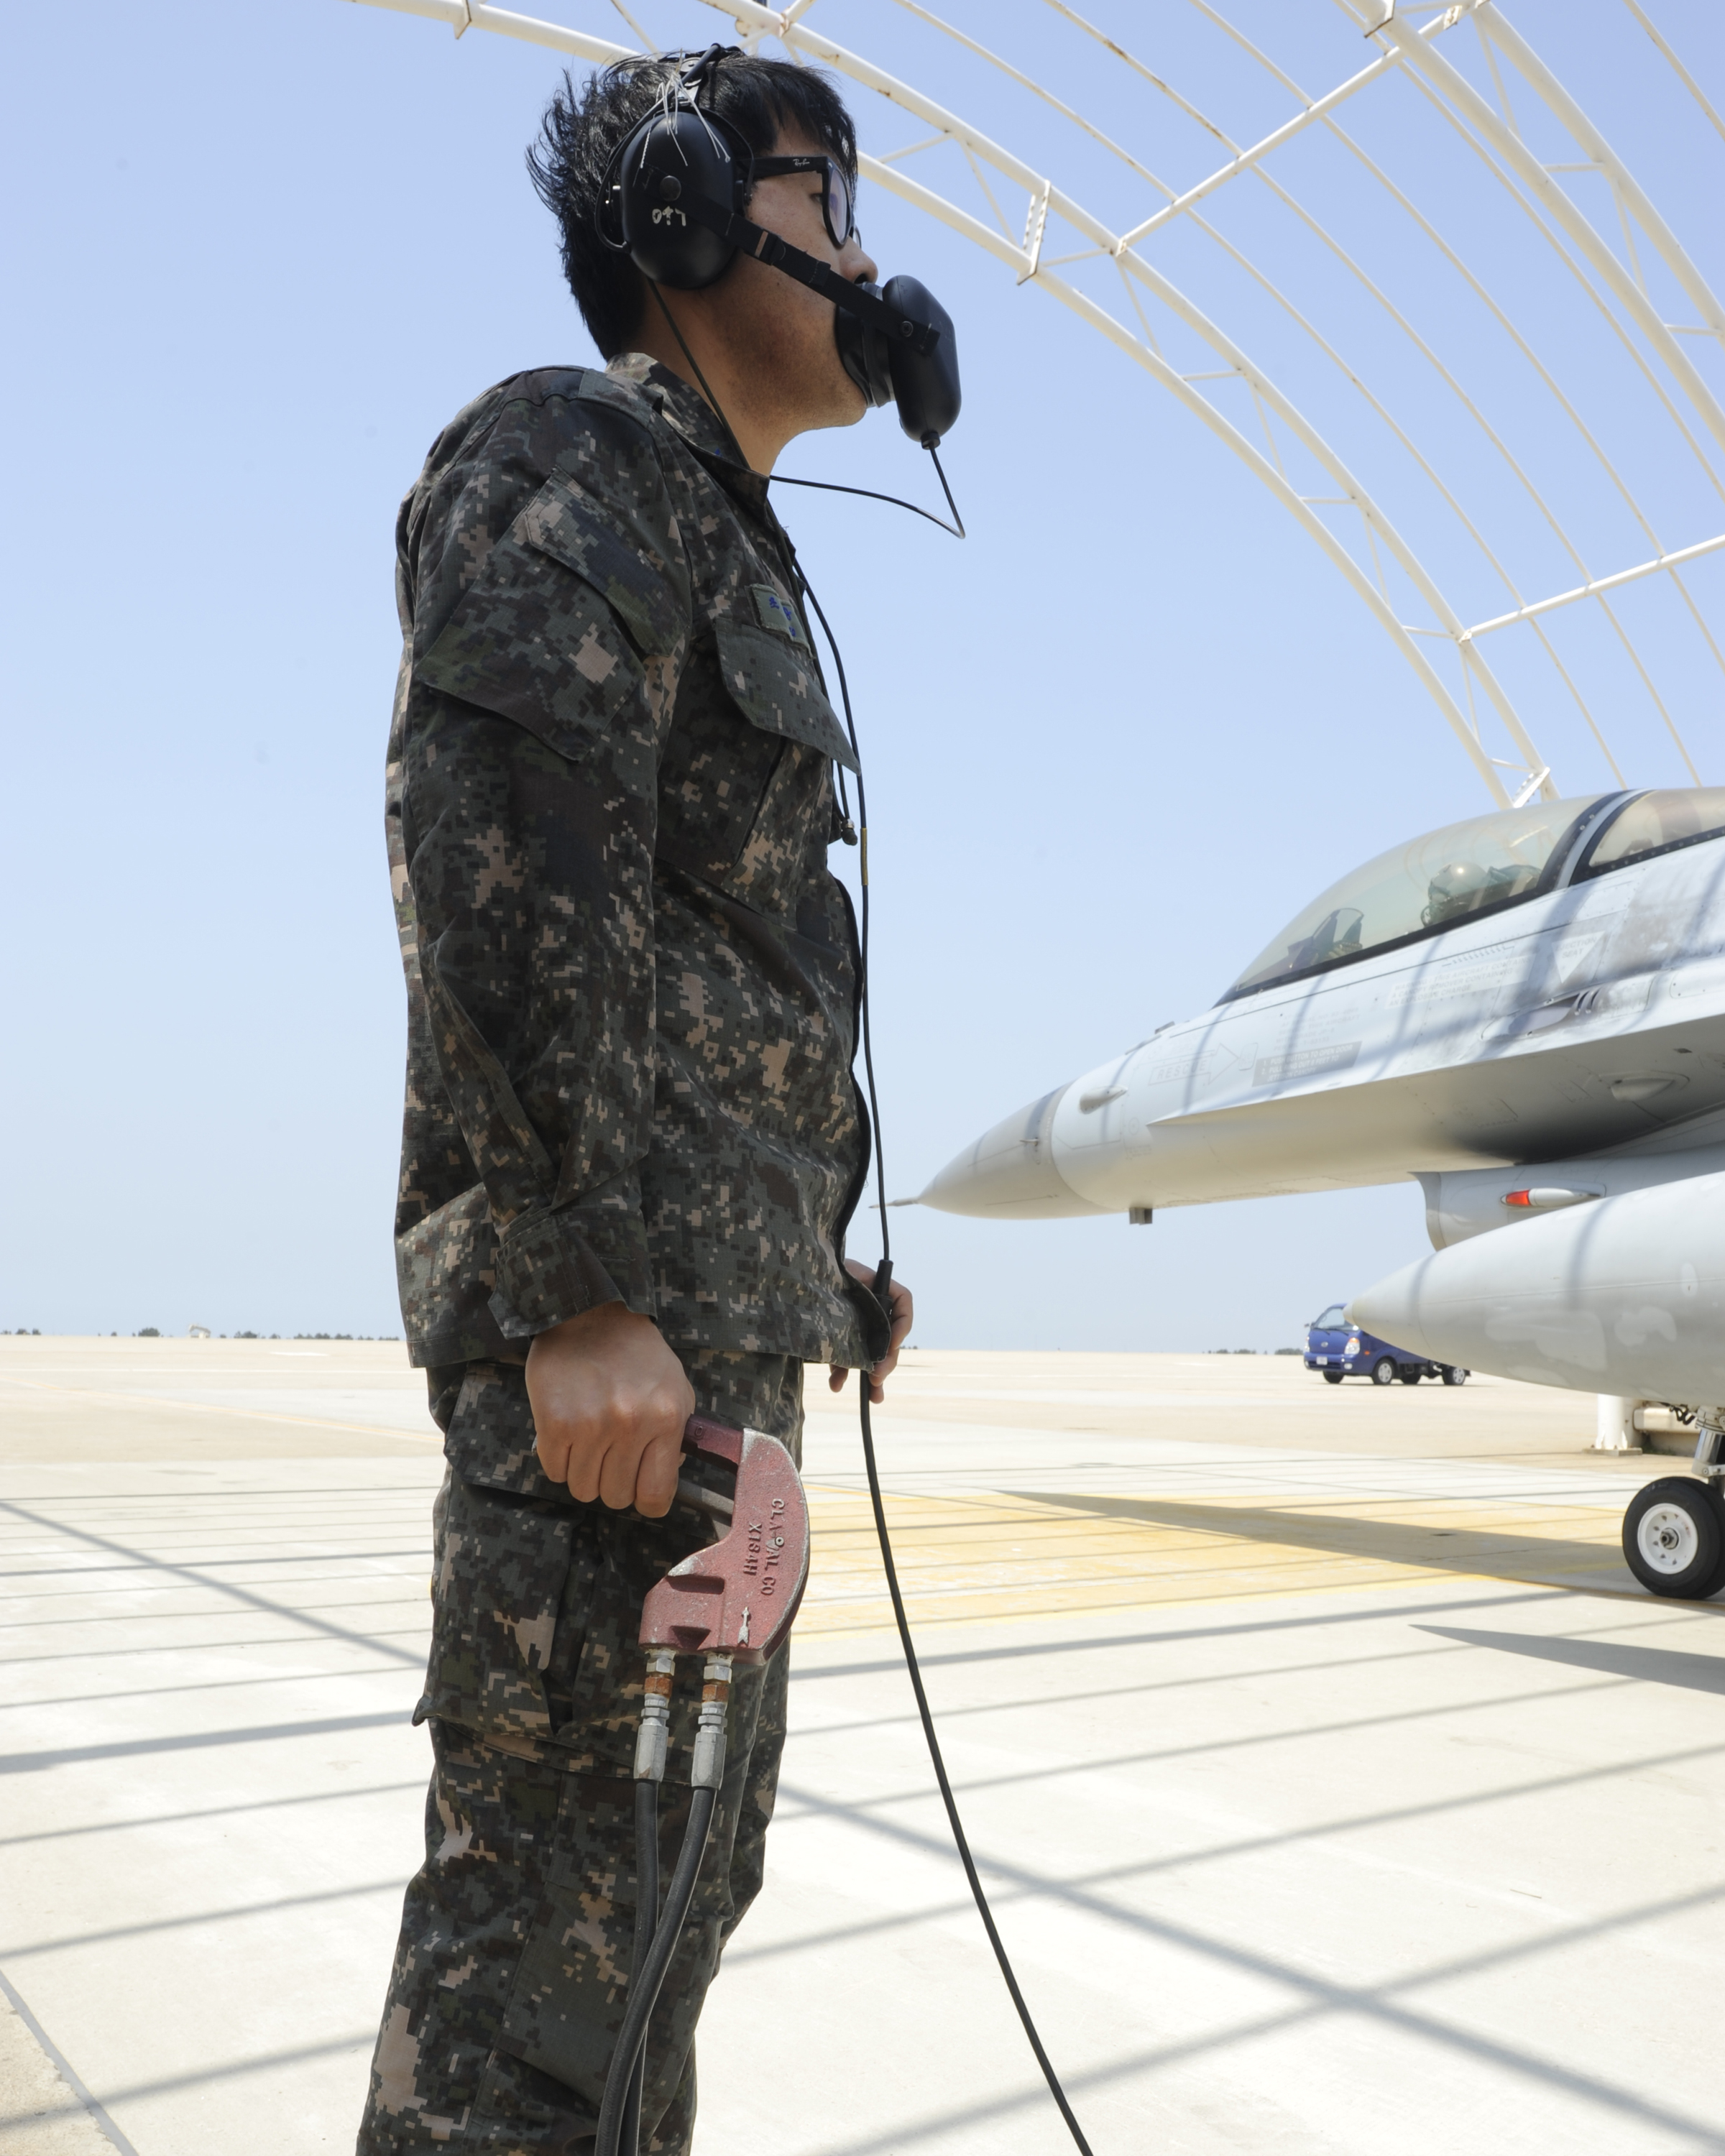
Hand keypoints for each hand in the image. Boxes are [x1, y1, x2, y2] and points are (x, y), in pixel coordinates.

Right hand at [526, 1302, 694, 1517]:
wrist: (590, 1314)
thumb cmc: (637, 1354)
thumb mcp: (676, 1389)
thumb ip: (675, 1437)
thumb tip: (662, 1480)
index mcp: (666, 1418)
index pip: (657, 1495)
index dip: (647, 1502)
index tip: (640, 1492)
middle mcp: (630, 1425)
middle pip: (616, 1497)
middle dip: (614, 1483)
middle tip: (611, 1456)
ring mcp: (590, 1425)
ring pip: (583, 1489)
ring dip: (585, 1473)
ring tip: (589, 1443)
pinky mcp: (554, 1421)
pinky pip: (555, 1471)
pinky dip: (561, 1461)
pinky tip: (569, 1436)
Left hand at [829, 1262, 914, 1403]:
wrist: (786, 1277)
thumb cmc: (815, 1268)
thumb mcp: (841, 1272)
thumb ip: (859, 1287)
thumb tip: (872, 1312)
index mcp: (874, 1286)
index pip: (902, 1301)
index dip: (902, 1324)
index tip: (893, 1344)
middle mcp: (869, 1307)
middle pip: (890, 1336)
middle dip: (887, 1360)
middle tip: (878, 1376)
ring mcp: (854, 1325)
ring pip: (870, 1353)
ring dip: (873, 1377)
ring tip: (873, 1396)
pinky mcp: (836, 1339)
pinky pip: (845, 1358)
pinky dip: (842, 1373)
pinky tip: (836, 1385)